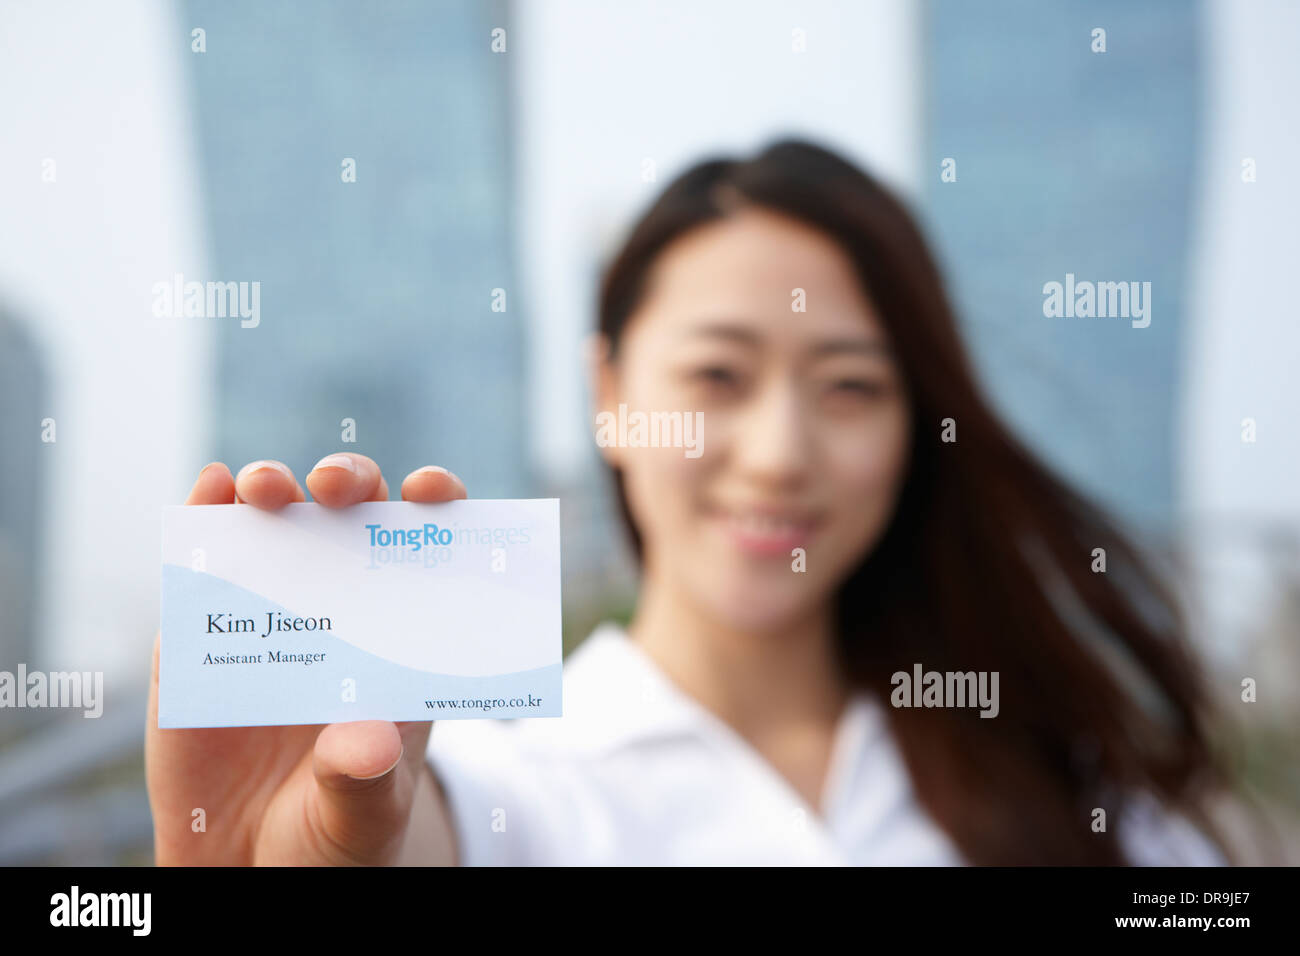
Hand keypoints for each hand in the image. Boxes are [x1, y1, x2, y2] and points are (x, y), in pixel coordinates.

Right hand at [145, 454, 465, 864]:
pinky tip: (209, 491)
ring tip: (265, 489)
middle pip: (353, 518)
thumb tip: (363, 743)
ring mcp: (271, 613)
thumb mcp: (364, 816)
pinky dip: (204, 519)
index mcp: (403, 639)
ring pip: (277, 526)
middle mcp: (342, 609)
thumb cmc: (335, 833)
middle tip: (336, 488)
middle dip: (349, 483)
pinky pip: (204, 568)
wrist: (253, 871)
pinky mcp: (201, 635)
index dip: (437, 507)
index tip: (433, 491)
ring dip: (271, 489)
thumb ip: (365, 779)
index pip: (431, 551)